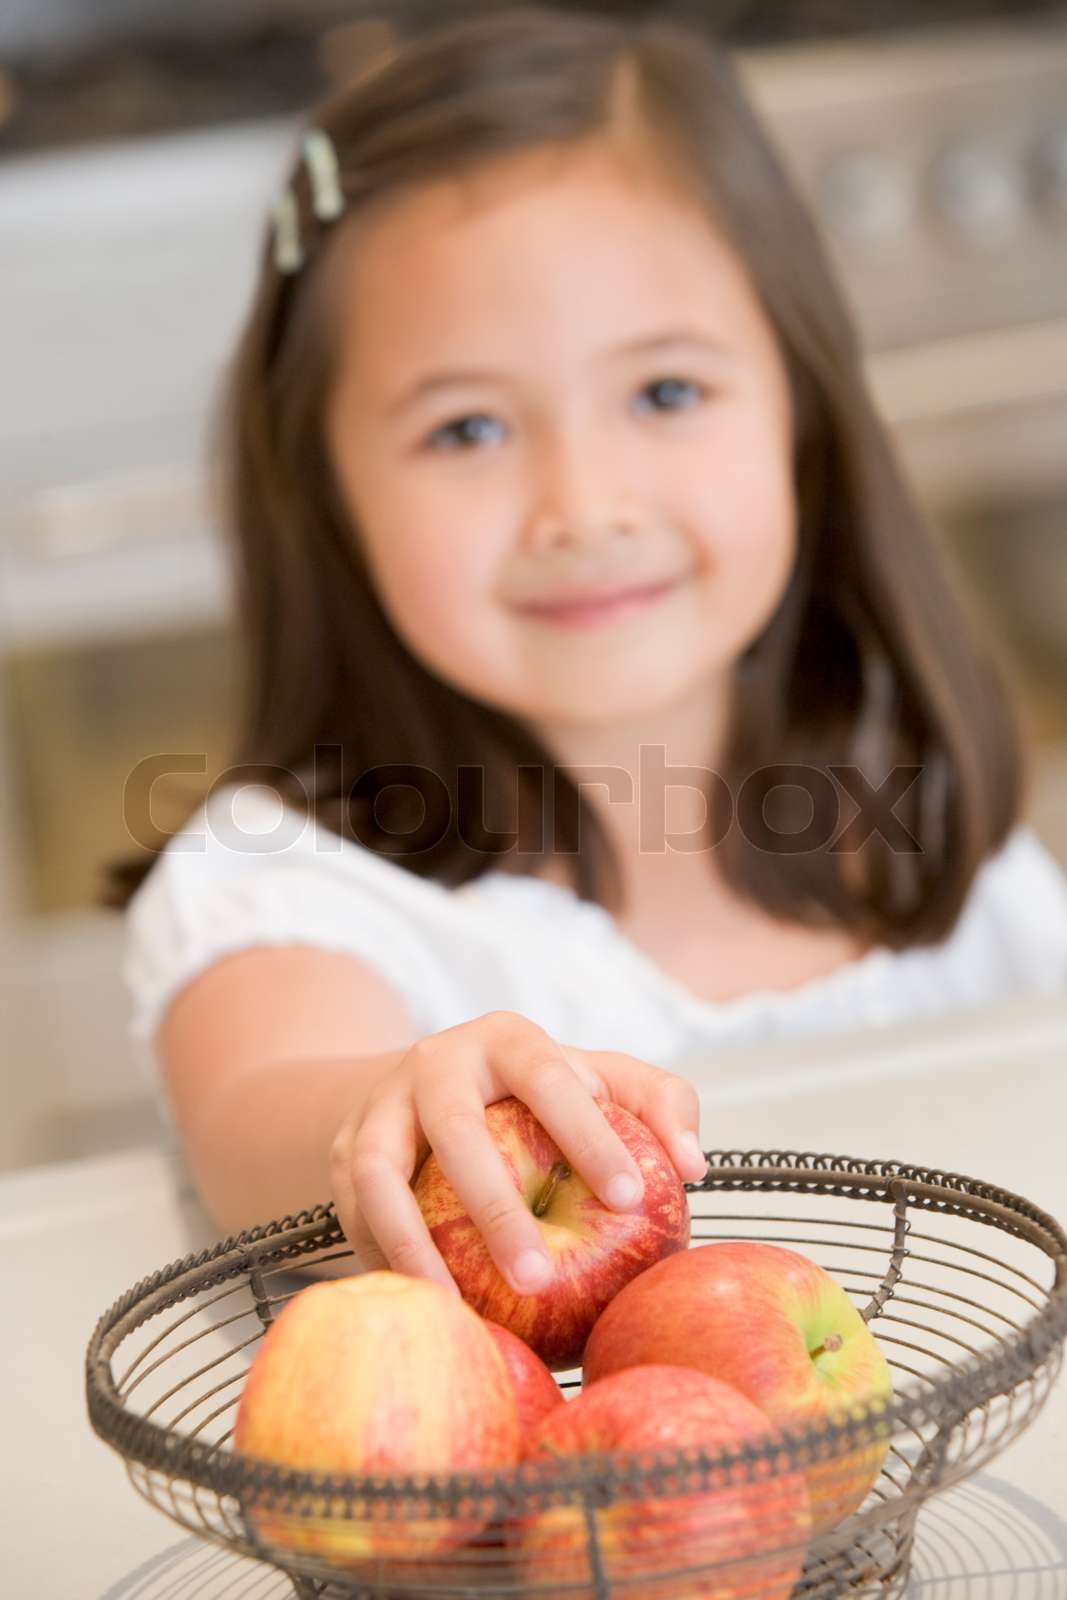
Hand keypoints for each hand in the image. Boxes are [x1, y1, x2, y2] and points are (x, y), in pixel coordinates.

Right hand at [328, 1009, 704, 1297]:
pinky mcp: (345, 1157)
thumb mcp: (600, 1080)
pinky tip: (425, 1310)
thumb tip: (691, 1165)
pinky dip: (385, 1263)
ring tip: (459, 1308)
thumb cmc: (536, 1096)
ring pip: (382, 1175)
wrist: (426, 1085)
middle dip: (496, 1207)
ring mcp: (381, 1108)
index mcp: (506, 1041)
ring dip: (415, 1245)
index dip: (589, 1136)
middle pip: (457, 1131)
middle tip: (542, 1277)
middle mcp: (436, 1064)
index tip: (632, 1200)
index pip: (550, 1080)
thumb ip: (658, 1106)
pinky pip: (355, 1215)